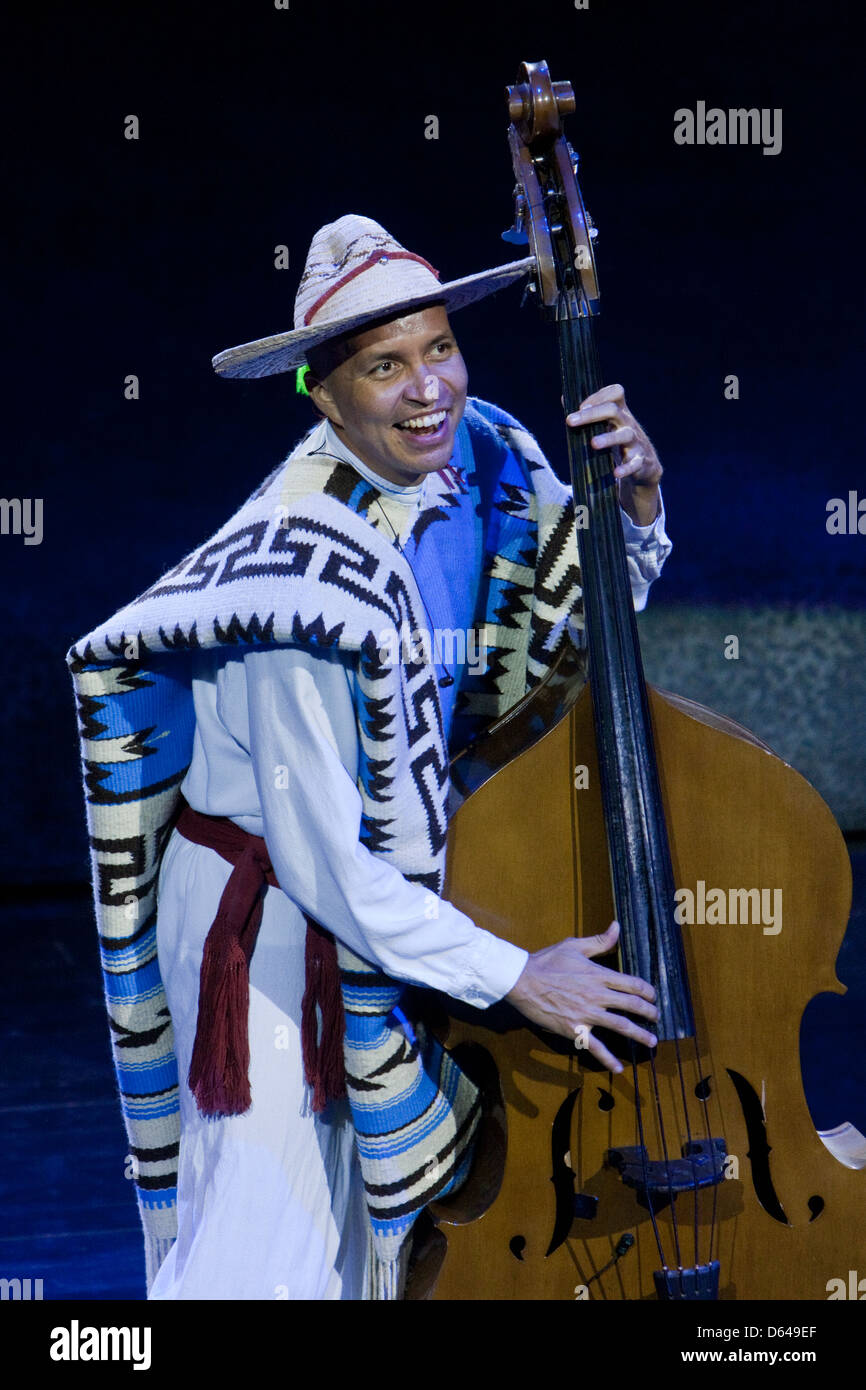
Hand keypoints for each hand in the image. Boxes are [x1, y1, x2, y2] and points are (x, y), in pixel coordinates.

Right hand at [504, 921, 658, 1072]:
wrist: (523, 981)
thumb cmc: (547, 961)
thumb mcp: (574, 946)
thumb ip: (600, 940)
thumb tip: (617, 926)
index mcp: (599, 975)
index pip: (632, 984)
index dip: (647, 991)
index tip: (653, 996)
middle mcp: (597, 996)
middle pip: (632, 1005)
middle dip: (649, 1013)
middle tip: (656, 1017)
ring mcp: (587, 1014)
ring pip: (621, 1026)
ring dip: (640, 1035)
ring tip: (652, 1042)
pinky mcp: (575, 1030)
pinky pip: (595, 1047)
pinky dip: (608, 1059)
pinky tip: (619, 1069)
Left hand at [565, 383, 661, 526]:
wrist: (645, 465)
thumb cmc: (618, 441)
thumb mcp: (606, 425)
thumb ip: (587, 414)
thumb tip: (564, 398)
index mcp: (619, 412)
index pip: (615, 393)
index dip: (598, 396)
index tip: (579, 406)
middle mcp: (628, 423)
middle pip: (613, 410)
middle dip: (591, 414)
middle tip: (569, 421)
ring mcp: (636, 441)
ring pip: (626, 435)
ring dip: (609, 438)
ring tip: (593, 444)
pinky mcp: (641, 460)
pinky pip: (635, 463)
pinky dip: (626, 468)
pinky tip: (616, 473)